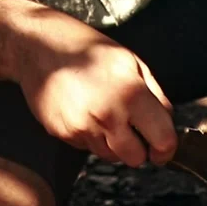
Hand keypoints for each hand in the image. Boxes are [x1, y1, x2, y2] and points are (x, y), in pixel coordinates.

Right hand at [13, 3, 176, 165]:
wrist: (37, 46)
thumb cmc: (87, 49)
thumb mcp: (132, 62)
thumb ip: (156, 96)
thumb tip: (169, 124)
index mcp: (131, 94)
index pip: (163, 141)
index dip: (166, 150)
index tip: (163, 150)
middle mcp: (108, 114)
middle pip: (136, 159)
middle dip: (138, 148)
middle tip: (131, 129)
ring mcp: (84, 127)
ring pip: (112, 157)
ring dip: (113, 143)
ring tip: (103, 113)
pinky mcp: (65, 134)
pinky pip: (89, 148)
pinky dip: (91, 136)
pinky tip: (85, 112)